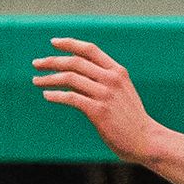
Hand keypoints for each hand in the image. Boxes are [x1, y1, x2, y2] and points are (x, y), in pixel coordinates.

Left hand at [33, 35, 162, 162]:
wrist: (146, 140)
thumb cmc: (131, 118)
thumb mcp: (122, 91)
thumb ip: (104, 80)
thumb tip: (76, 73)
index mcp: (117, 71)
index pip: (90, 49)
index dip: (70, 44)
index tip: (53, 42)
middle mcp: (111, 79)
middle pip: (75, 62)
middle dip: (52, 61)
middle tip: (36, 64)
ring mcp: (105, 94)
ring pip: (70, 78)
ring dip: (49, 78)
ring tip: (36, 80)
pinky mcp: (98, 111)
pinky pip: (71, 98)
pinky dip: (56, 95)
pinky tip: (47, 95)